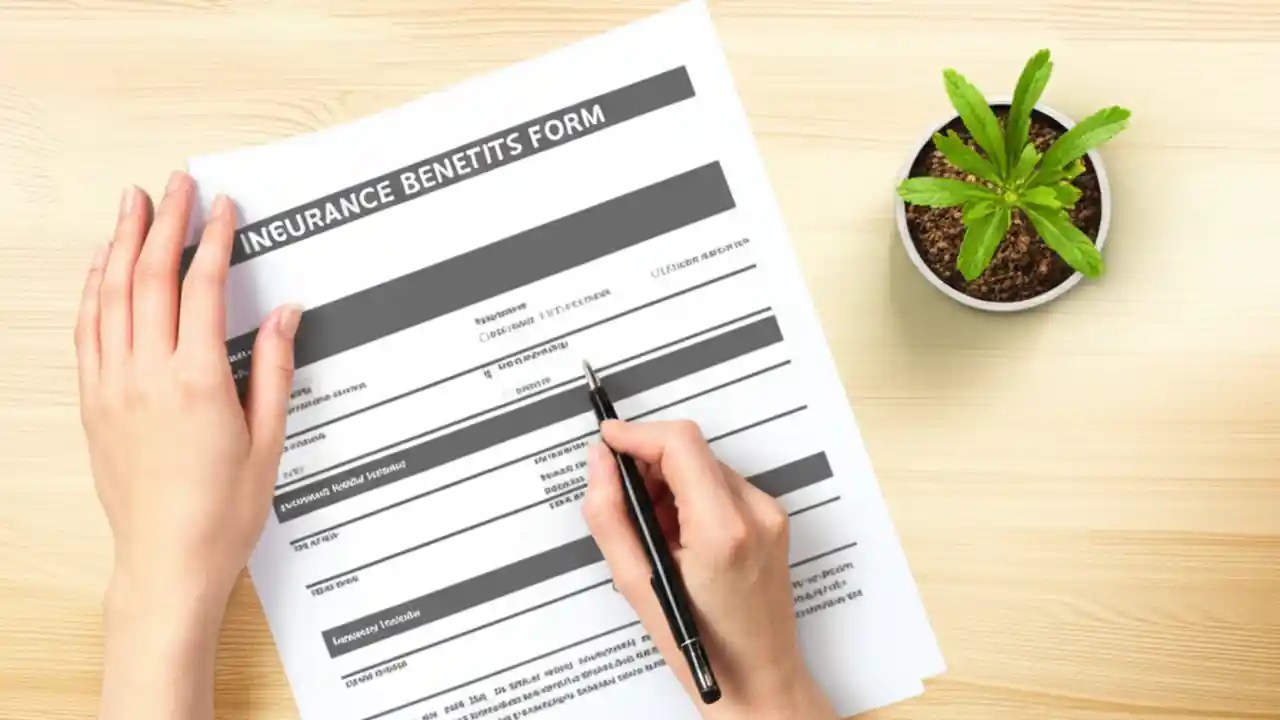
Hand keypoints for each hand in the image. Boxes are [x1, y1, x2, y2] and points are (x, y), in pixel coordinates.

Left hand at [76, 172, 298, 719]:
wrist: (167, 562)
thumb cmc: (221, 512)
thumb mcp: (269, 440)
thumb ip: (275, 369)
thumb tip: (286, 314)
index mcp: (198, 382)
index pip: (203, 288)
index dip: (214, 238)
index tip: (223, 208)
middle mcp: (147, 376)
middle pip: (151, 276)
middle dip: (165, 221)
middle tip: (176, 184)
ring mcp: (113, 387)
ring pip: (111, 294)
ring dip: (122, 242)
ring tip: (133, 204)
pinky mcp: (94, 404)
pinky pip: (86, 329)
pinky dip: (93, 288)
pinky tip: (102, 266)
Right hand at [583, 420, 836, 719]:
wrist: (758, 679)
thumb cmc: (704, 646)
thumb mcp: (637, 583)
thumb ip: (610, 515)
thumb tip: (600, 463)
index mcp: (723, 530)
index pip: (679, 443)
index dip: (636, 435)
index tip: (608, 441)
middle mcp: (755, 513)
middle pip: (691, 451)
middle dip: (649, 465)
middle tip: (627, 505)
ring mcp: (769, 514)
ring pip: (704, 466)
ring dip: (670, 485)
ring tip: (659, 537)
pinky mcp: (772, 519)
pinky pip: (721, 486)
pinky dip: (692, 499)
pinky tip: (682, 540)